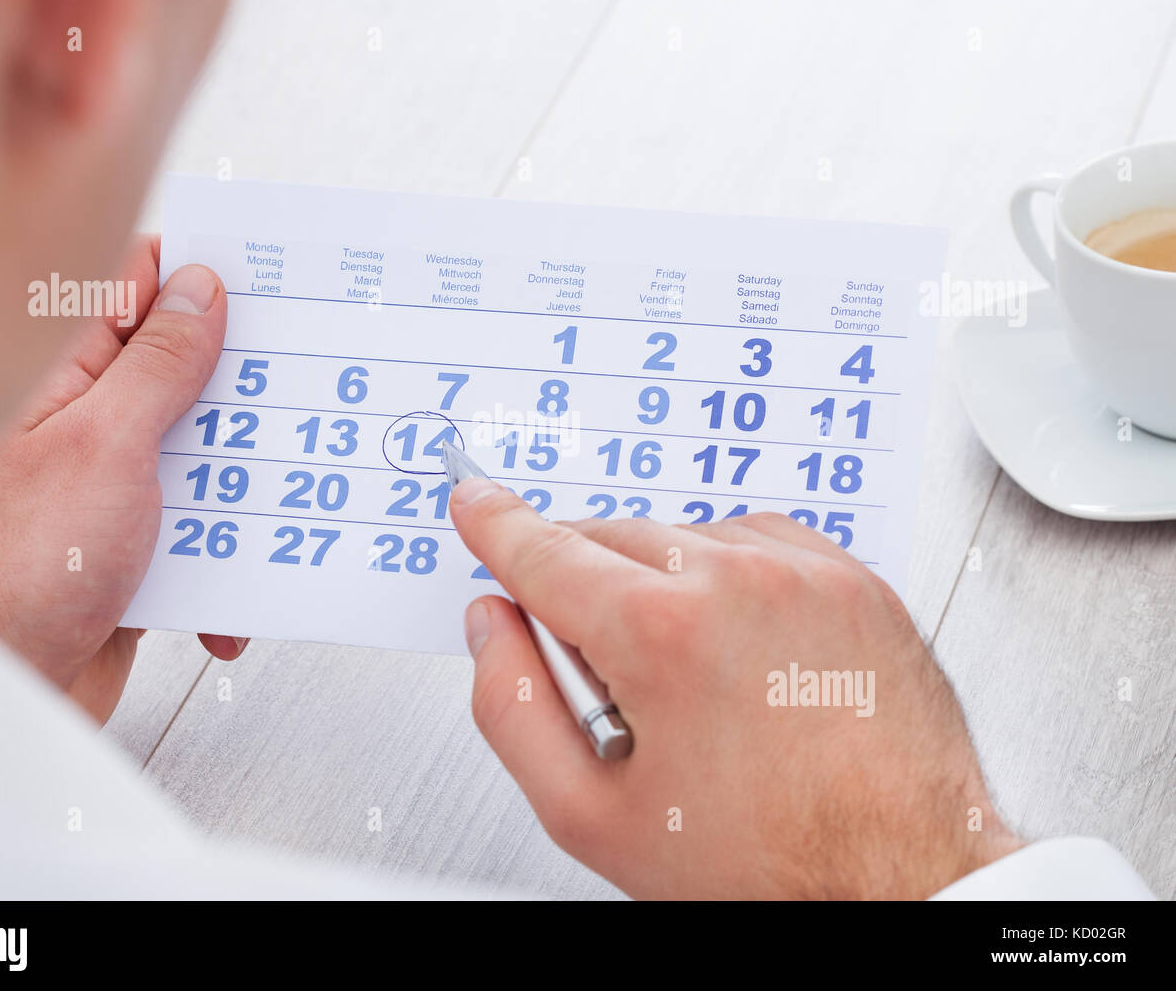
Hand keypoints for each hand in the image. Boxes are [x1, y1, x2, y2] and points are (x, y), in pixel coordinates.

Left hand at [0, 236, 246, 723]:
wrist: (4, 688)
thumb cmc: (22, 569)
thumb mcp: (107, 444)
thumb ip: (158, 366)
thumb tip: (197, 292)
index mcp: (69, 380)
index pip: (135, 293)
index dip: (198, 276)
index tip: (265, 277)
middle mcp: (94, 427)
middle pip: (188, 378)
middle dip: (244, 394)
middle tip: (292, 394)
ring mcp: (120, 489)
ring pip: (209, 461)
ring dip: (244, 496)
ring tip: (265, 514)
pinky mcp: (142, 549)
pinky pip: (208, 537)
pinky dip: (227, 568)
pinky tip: (225, 599)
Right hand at [450, 479, 1024, 898]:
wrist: (903, 874)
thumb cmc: (768, 862)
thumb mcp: (592, 813)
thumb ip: (512, 707)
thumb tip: (492, 629)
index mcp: (664, 633)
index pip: (545, 553)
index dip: (496, 529)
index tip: (476, 506)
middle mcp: (739, 581)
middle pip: (609, 538)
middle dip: (582, 585)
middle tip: (607, 677)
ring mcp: (805, 572)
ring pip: (682, 536)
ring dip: (658, 582)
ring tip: (690, 680)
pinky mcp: (854, 578)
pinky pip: (757, 541)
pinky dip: (727, 574)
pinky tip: (735, 647)